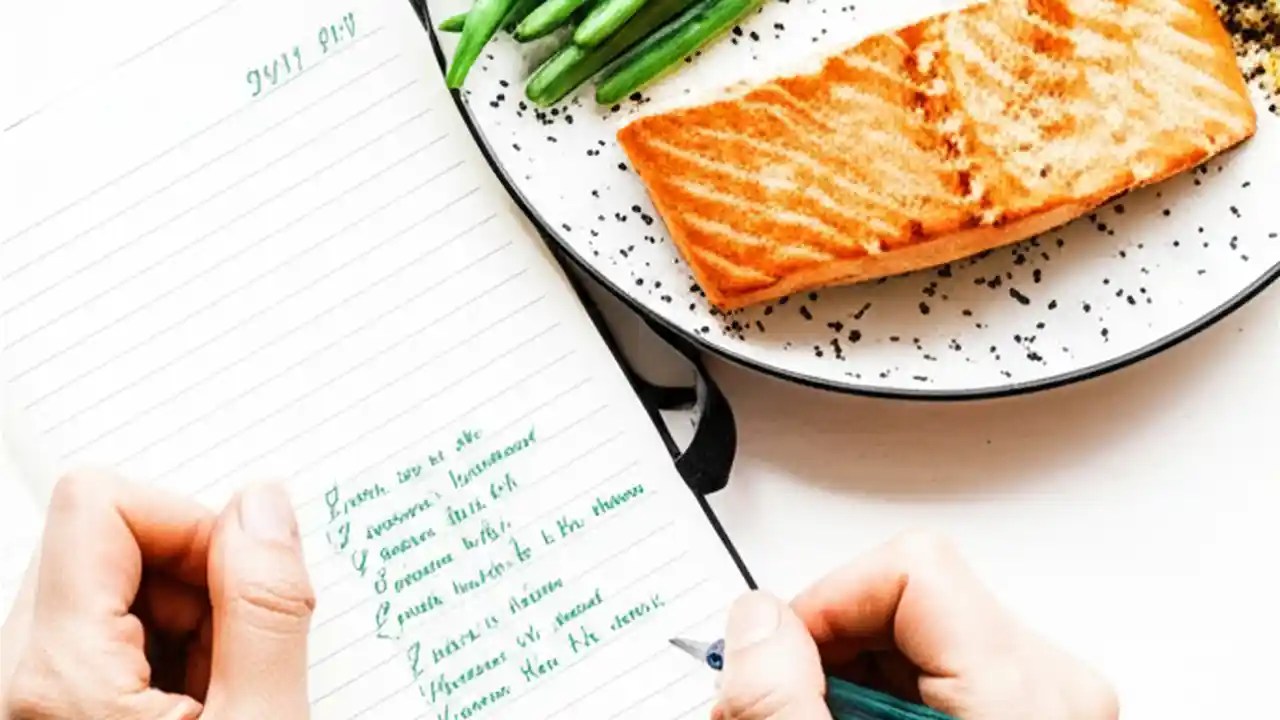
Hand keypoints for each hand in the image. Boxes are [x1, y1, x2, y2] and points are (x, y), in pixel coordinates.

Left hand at [0, 469, 315, 718]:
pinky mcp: (54, 705)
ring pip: (113, 586)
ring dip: (187, 622)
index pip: (96, 502)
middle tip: (237, 656)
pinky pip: (106, 634)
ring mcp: (35, 692)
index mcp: (58, 672)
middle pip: (108, 542)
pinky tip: (197, 707)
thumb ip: (263, 608)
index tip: (239, 580)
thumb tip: (263, 508)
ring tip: (218, 697)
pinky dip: (168, 654)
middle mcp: (24, 675)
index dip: (189, 525)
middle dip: (196, 580)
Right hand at [713, 531, 1117, 719]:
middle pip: (905, 596)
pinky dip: (876, 696)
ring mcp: (1042, 703)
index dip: (825, 600)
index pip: (910, 565)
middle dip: (819, 647)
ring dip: (840, 675)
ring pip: (912, 631)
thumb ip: (784, 698)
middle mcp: (1049, 688)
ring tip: (802, 718)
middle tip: (771, 703)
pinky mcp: (1025, 715)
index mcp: (1024, 694)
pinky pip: (936, 667)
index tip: (780, 654)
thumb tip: (755, 623)